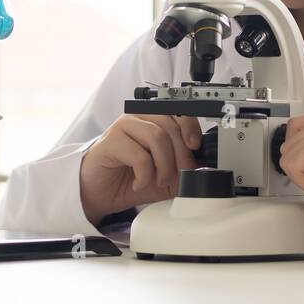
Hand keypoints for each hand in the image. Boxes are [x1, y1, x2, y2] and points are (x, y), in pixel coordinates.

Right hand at [79, 114, 202, 226]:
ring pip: (157, 137)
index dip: (190, 126)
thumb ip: (183, 169)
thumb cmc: (129, 178)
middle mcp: (138, 117)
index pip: (178, 111)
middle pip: (170, 126)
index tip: (195, 146)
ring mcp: (123, 127)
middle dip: (180, 156)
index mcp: (152, 119)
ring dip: (164, 165)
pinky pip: (139, 155)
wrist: (100, 192)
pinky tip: (139, 182)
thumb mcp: (165, 176)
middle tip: (178, 176)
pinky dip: (145, 174)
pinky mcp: (110, 141)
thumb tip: (203, 166)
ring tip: (158, 181)